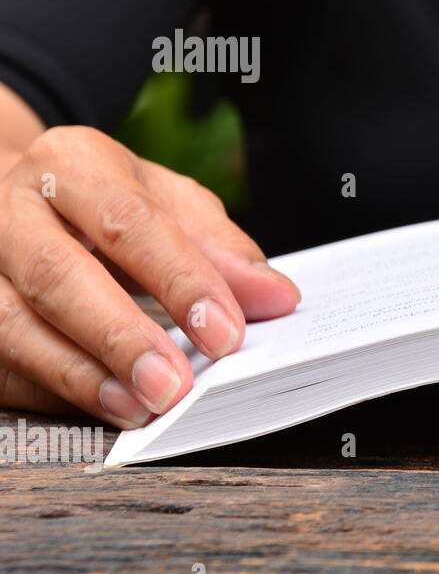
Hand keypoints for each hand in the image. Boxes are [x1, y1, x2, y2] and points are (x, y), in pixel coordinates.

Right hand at [0, 125, 299, 427]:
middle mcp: (9, 208)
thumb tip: (276, 298)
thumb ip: (222, 249)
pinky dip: (48, 392)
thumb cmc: (106, 205)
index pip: (130, 221)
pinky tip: (97, 409)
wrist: (17, 199)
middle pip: (57, 274)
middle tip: (173, 387)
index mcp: (71, 165)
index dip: (180, 281)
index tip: (226, 333)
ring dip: (79, 376)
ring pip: (12, 324)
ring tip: (137, 408)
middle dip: (120, 337)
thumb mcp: (169, 204)